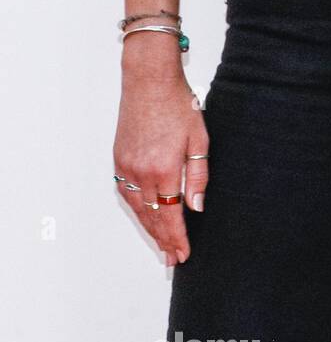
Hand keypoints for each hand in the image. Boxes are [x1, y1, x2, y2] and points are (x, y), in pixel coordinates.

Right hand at [114, 61, 209, 265]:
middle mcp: (141, 173)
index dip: (177, 238)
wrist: (149, 82)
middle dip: (163, 241)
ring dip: (149, 230)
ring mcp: (126, 168)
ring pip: (137, 209)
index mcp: (164, 169)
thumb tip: (197, 207)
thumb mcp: (199, 139)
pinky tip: (145, 218)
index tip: (183, 254)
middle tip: (173, 259)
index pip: (171, 215)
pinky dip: (137, 210)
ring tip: (161, 246)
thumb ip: (199, 175)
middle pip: (152, 217)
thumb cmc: (178, 104)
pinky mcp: (119, 161)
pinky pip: (127, 194)